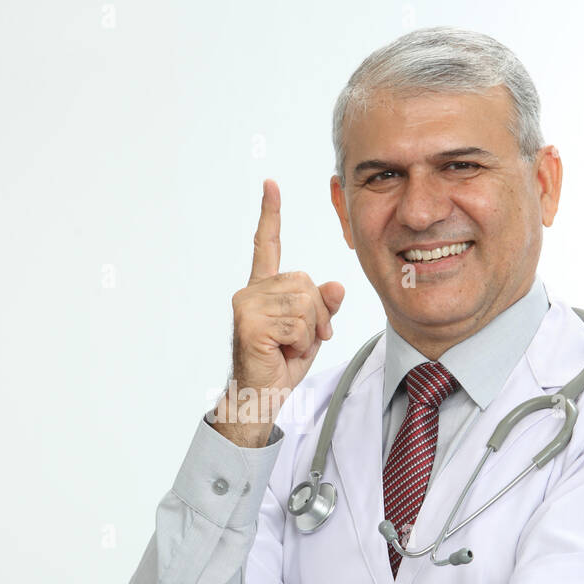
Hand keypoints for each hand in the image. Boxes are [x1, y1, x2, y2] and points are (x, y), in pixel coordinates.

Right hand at [211, 180, 345, 446]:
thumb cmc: (280, 365)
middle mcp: (251, 292)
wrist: (259, 398)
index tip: (270, 184)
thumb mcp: (312, 331)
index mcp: (263, 289)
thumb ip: (324, 306)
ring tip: (288, 347)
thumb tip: (336, 285)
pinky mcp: (249, 323)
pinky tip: (282, 351)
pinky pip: (297, 322)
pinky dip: (300, 341)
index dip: (271, 214)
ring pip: (304, 302)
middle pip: (305, 281)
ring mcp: (247, 305)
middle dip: (316, 313)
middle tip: (302, 339)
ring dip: (308, 330)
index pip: (268, 245)